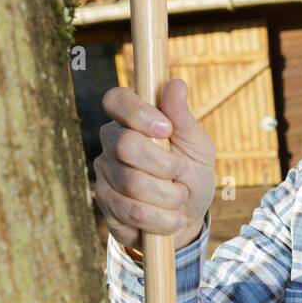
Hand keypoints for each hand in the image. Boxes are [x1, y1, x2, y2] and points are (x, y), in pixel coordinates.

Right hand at [94, 78, 216, 250]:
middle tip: (181, 173)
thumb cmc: (191, 175)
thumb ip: (183, 118)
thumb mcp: (197, 147)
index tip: (165, 129)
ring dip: (169, 196)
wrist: (187, 219)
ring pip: (132, 183)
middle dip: (165, 165)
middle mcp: (111, 142)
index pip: (116, 100)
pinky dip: (163, 219)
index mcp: (132, 119)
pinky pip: (133, 212)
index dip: (137, 112)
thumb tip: (176, 83)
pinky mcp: (106, 205)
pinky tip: (173, 218)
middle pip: (126, 145)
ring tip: (180, 199)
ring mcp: (105, 174)